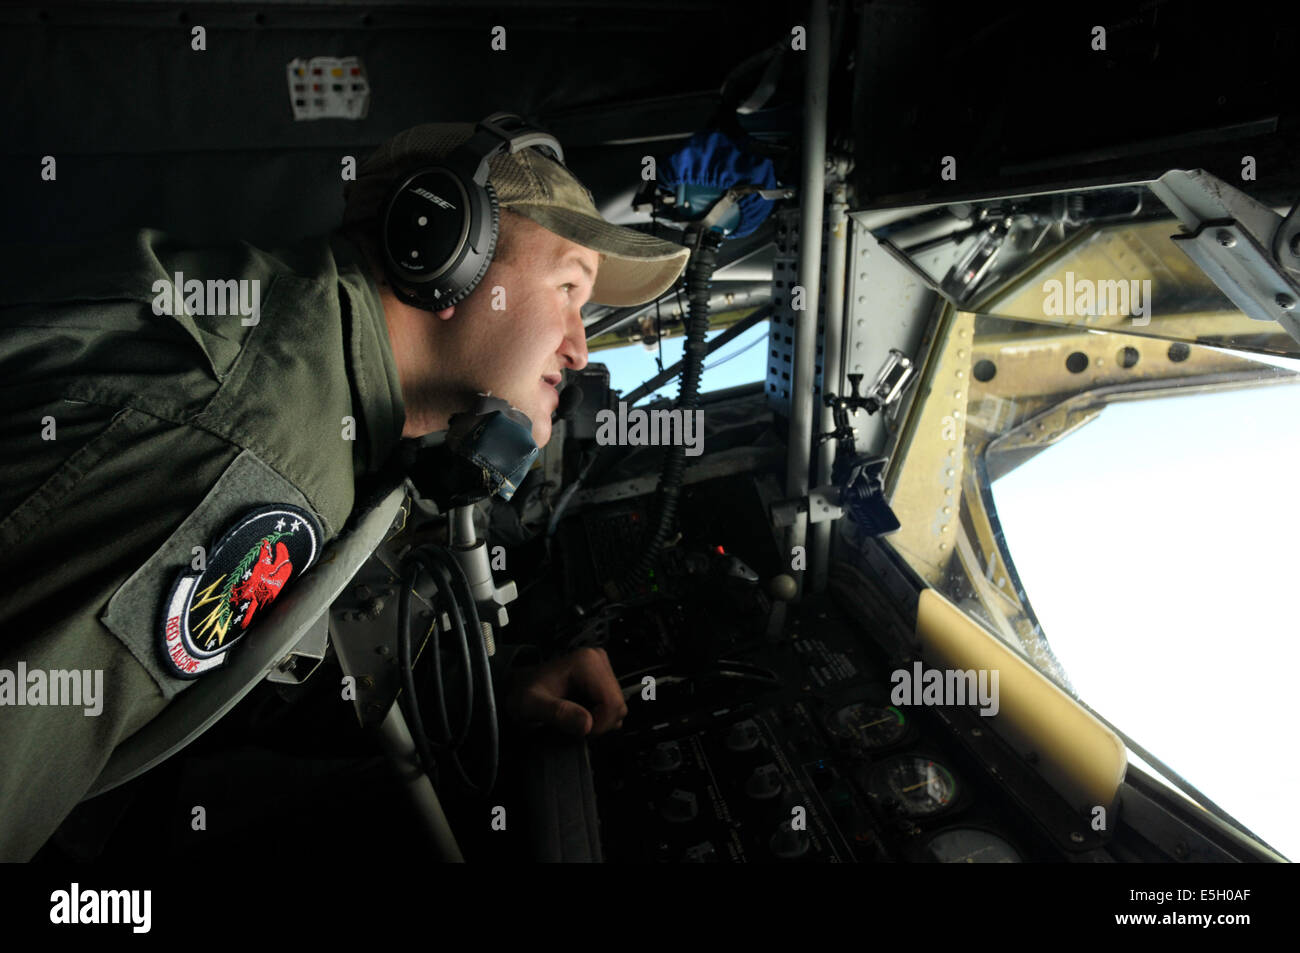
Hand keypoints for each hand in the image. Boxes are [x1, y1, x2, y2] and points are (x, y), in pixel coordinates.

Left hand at [507, 647, 628, 737]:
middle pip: (618, 706)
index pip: (613, 703)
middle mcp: (598, 660)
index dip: (599, 724)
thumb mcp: (531, 705)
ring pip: (617, 708)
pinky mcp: (602, 678)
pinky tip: (580, 713)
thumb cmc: (523, 692)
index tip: (578, 730)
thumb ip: (558, 714)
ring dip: (598, 721)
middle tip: (573, 725)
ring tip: (574, 718)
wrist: (519, 686)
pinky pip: (612, 706)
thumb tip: (587, 724)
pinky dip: (599, 716)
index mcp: (586, 662)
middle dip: (599, 724)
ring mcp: (602, 668)